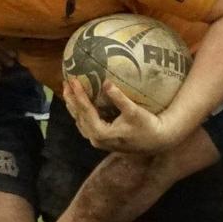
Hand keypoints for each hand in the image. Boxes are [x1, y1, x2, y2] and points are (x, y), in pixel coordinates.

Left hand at [62, 78, 177, 153]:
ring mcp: (98, 141)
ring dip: (74, 106)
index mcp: (102, 133)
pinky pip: (86, 124)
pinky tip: (80, 103)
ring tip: (69, 90)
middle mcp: (96, 139)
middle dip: (71, 99)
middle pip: (79, 117)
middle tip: (66, 82)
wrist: (156, 141)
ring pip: (80, 122)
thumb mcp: (134, 111)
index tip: (73, 80)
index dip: (78, 94)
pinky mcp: (102, 139)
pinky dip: (81, 113)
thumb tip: (106, 83)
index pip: (86, 111)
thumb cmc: (147, 126)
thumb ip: (119, 98)